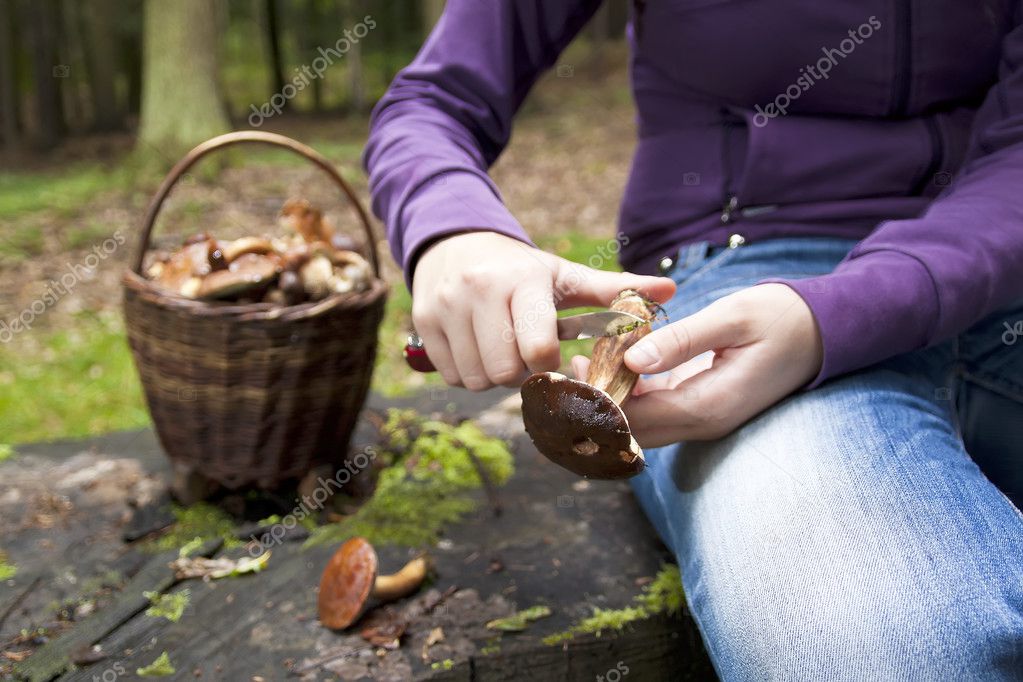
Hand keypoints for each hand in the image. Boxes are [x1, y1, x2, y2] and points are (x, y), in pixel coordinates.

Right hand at [412, 231, 675, 389]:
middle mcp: (479, 290)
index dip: (550, 366)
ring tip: (503, 351)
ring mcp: (446, 306)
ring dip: (494, 376)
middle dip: (520, 375)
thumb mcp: (565, 275)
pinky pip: (451, 375)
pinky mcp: (423, 321)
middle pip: (505, 371)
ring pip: (476, 378)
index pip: (538, 346)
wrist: (454, 244)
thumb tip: (671, 290)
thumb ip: (615, 289)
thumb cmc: (521, 270)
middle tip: (527, 357)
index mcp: (522, 280)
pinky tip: (479, 350)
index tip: (553, 359)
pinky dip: (468, 374)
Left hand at [571, 283, 822, 444]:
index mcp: (708, 406)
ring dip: (610, 401)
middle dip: (596, 406)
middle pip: (633, 431)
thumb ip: (680, 341)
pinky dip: (629, 393)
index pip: (637, 419)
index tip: (572, 371)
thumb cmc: (779, 318)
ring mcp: (702, 419)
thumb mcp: (730, 318)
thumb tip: (632, 361)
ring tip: (580, 362)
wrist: (823, 331)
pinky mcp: (701, 406)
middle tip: (566, 368)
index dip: (599, 401)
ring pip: (641, 424)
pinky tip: (611, 363)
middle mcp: (703, 423)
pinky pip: (655, 410)